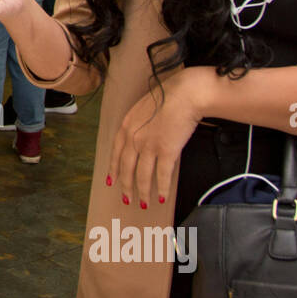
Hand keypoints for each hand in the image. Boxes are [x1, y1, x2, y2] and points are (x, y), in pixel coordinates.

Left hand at [109, 66, 213, 209]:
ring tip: (143, 203)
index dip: (113, 169)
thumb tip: (139, 138)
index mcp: (126, 126)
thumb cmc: (168, 97)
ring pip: (142, 176)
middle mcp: (133, 138)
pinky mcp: (166, 151)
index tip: (111, 181)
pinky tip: (162, 197)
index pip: (116, 152)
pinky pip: (162, 175)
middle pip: (126, 168)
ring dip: (142, 192)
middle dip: (126, 186)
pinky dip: (162, 188)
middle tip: (126, 199)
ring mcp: (149, 146)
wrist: (185, 94)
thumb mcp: (143, 108)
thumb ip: (137, 124)